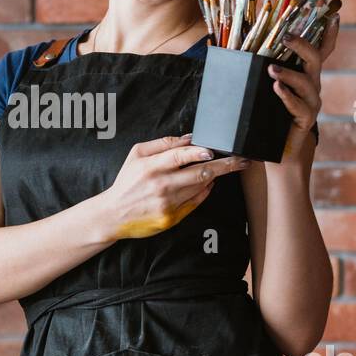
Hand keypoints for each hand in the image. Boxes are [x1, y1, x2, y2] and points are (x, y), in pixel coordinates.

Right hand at [98, 133, 249, 239]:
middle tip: (242, 160)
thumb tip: (189, 139)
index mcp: (150, 167)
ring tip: (224, 168)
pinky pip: (197, 201)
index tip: (214, 150)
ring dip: (215, 176)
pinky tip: (208, 183)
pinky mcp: (172, 217)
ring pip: (201, 186)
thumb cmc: (126, 181)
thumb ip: (162, 144)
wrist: (114, 214)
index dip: (199, 152)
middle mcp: (161, 185)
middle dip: (225, 165)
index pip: (180, 156)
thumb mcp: (136, 154)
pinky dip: (205, 190)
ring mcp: (168, 203)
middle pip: (200, 173)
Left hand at [267, 13, 339, 160]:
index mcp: (304, 74)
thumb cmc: (267, 117)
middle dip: (302, 45)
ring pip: (306, 83)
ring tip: (271, 69)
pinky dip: (288, 96)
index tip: (334, 16)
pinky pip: (300, 106)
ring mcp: (311, 103)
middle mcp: (312, 85)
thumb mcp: (263, 90)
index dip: (330, 34)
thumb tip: (233, 47)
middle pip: (315, 60)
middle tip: (285, 37)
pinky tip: (277, 89)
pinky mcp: (306, 120)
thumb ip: (258, 71)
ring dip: (289, 73)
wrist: (277, 152)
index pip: (322, 51)